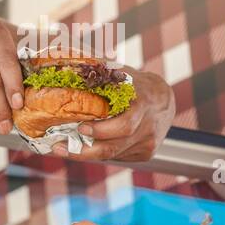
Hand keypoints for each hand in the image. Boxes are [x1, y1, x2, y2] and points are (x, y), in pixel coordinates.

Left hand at [51, 66, 174, 161]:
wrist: (164, 99)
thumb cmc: (136, 84)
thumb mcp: (121, 75)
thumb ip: (99, 73)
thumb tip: (69, 67)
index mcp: (143, 105)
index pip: (124, 125)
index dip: (101, 130)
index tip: (80, 127)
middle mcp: (148, 128)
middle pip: (114, 146)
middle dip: (84, 150)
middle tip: (60, 147)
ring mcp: (148, 143)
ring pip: (113, 155)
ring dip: (87, 154)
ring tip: (64, 149)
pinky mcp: (145, 154)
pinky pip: (118, 157)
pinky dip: (101, 154)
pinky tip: (87, 148)